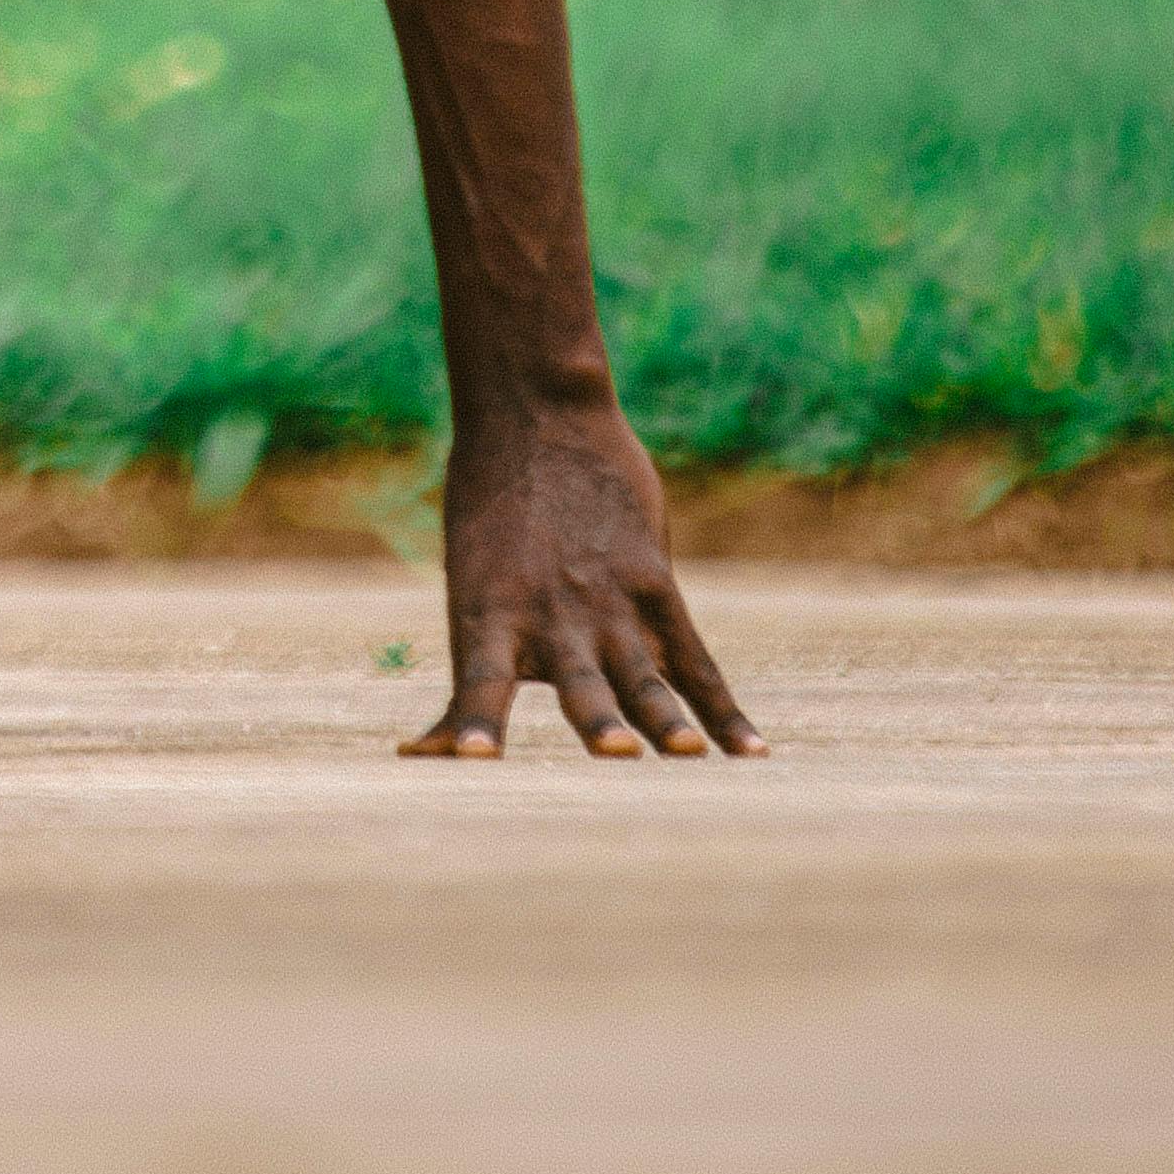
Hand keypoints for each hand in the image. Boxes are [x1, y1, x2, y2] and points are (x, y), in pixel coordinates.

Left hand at [407, 390, 762, 763]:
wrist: (537, 414)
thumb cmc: (490, 514)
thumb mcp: (471, 587)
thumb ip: (474, 673)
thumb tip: (423, 754)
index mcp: (489, 616)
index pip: (479, 681)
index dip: (478, 722)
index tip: (476, 760)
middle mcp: (549, 616)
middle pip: (578, 683)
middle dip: (597, 721)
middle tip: (616, 754)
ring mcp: (607, 600)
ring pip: (641, 674)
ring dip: (663, 717)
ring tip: (685, 752)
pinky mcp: (653, 583)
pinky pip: (694, 660)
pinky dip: (721, 709)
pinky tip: (750, 752)